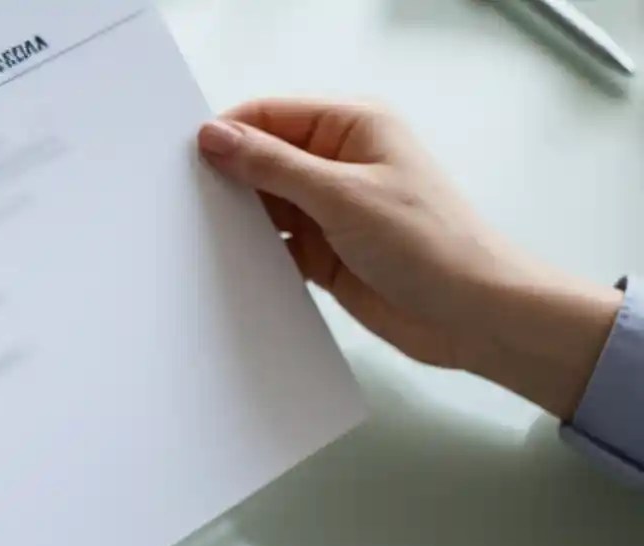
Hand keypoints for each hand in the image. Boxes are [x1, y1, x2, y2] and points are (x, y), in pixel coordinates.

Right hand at [198, 98, 621, 419]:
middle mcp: (339, 163)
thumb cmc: (432, 244)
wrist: (473, 317)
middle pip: (263, 158)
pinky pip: (275, 244)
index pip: (272, 114)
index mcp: (352, 127)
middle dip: (229, 177)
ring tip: (203, 235)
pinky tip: (233, 263)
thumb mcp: (343, 196)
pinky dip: (255, 252)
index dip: (229, 132)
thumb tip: (216, 136)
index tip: (187, 158)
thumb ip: (274, 166)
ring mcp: (331, 209)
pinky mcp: (325, 252)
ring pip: (265, 203)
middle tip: (185, 200)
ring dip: (241, 218)